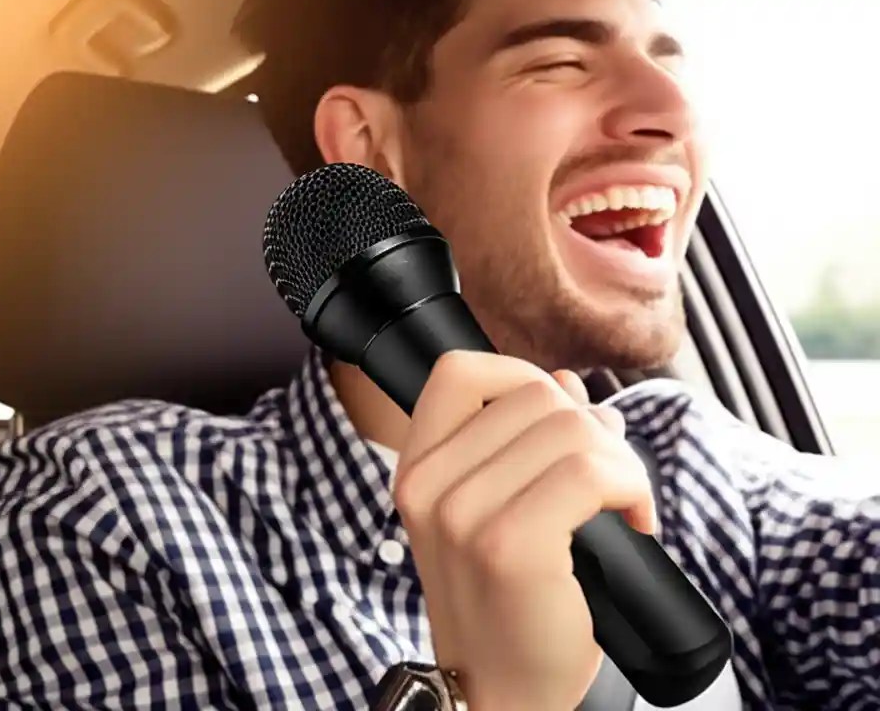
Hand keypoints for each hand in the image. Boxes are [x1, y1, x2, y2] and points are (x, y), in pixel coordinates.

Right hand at [392, 351, 656, 710]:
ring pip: (573, 428)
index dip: (522, 377)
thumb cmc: (508, 605)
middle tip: (607, 486)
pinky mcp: (509, 545)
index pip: (461, 371)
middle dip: (592, 431)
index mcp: (416, 470)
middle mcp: (429, 487)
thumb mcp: (497, 512)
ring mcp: (462, 515)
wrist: (500, 689)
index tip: (561, 422)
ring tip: (621, 509)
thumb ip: (528, 444)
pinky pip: (591, 471)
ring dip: (621, 465)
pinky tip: (634, 524)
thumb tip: (572, 382)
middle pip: (536, 395)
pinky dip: (632, 490)